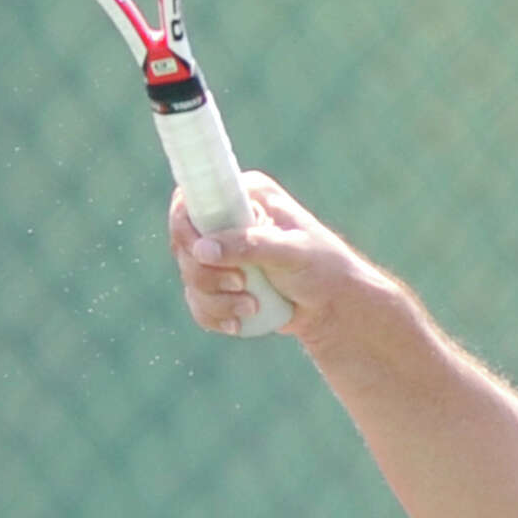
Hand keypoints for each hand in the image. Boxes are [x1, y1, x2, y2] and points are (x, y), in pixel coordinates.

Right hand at [168, 172, 364, 337]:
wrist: (333, 306)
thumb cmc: (322, 268)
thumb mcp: (290, 252)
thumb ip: (249, 246)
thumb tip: (202, 249)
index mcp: (246, 195)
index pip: (191, 199)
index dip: (185, 227)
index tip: (200, 253)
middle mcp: (228, 219)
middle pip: (184, 244)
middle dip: (206, 273)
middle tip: (239, 282)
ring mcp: (223, 252)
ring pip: (190, 276)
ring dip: (215, 299)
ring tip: (251, 305)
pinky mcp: (222, 282)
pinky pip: (197, 300)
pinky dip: (213, 315)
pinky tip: (238, 321)